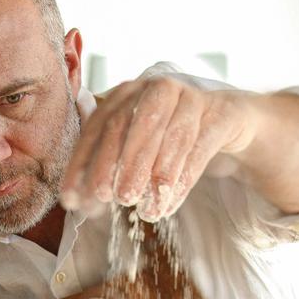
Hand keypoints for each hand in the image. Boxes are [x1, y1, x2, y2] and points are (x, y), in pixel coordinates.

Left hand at [60, 75, 258, 220]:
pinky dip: (182, 181)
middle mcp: (157, 89)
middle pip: (129, 123)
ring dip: (152, 175)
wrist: (227, 122)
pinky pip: (199, 149)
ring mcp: (192, 98)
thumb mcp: (136, 146)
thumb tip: (75, 201)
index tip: (71, 196)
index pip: (98, 126)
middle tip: (108, 198)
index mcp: (128, 92)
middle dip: (115, 164)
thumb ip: (105, 168)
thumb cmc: (171, 137)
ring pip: (168, 136)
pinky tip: (168, 205)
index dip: (82, 162)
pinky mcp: (221, 115)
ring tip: (141, 209)